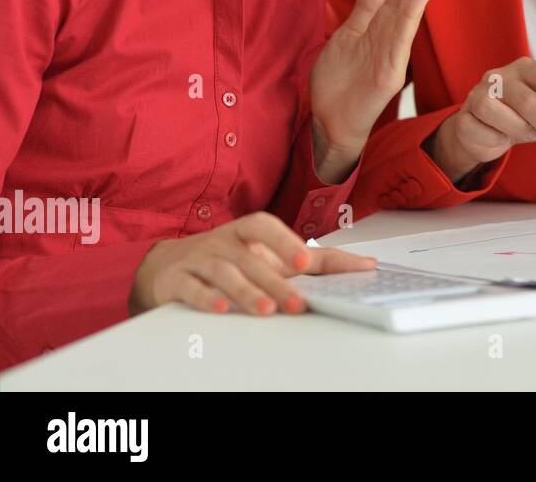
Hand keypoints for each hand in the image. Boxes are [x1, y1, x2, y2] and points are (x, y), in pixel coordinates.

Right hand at [128, 211, 375, 315]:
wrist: (168, 266)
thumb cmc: (233, 257)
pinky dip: (206, 298)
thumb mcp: (274, 255)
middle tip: (297, 305)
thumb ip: (319, 260)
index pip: (265, 226)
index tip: (304, 259)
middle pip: (250, 260)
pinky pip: (191, 288)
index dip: (284, 240)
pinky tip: (222, 309)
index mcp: (248, 231)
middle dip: (275, 283)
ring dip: (246, 293)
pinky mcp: (177, 281)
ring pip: (223, 273)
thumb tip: (366, 265)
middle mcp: (223, 241)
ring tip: (266, 310)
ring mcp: (199, 260)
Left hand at [310, 0, 457, 180]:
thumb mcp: (346, 36)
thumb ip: (366, 9)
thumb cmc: (338, 84)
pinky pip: (402, 33)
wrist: (329, 123)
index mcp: (382, 24)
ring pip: (412, 6)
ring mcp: (392, 51)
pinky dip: (414, 9)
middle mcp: (392, 34)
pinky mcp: (389, 70)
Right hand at [430, 58, 535, 181]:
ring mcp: (477, 95)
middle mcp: (499, 76)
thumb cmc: (520, 115)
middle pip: (529, 100)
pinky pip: (486, 135)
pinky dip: (499, 142)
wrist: (481, 129)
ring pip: (504, 118)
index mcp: (525, 69)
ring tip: (526, 134)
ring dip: (522, 132)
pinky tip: (500, 137)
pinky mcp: (463, 118)